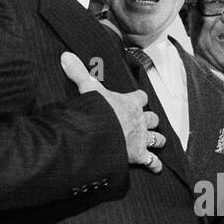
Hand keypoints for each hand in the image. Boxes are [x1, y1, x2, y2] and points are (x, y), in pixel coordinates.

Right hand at [63, 52, 163, 172]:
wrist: (101, 134)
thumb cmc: (97, 111)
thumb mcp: (88, 88)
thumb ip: (78, 72)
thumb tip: (65, 56)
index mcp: (130, 103)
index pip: (141, 97)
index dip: (140, 99)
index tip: (138, 99)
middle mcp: (139, 120)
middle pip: (153, 119)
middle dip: (150, 121)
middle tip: (146, 123)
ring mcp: (141, 139)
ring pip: (157, 139)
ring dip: (156, 141)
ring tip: (154, 142)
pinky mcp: (140, 155)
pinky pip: (153, 161)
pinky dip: (155, 165)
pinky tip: (156, 167)